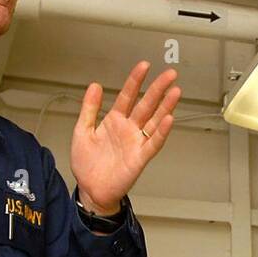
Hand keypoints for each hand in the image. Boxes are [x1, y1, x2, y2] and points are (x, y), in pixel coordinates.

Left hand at [71, 62, 179, 213]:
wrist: (90, 190)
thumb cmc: (87, 164)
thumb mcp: (82, 131)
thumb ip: (89, 109)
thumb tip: (95, 86)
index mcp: (114, 121)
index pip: (128, 96)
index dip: (135, 81)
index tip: (144, 66)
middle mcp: (128, 129)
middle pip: (146, 105)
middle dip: (157, 89)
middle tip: (170, 74)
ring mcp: (136, 142)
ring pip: (154, 121)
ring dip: (165, 106)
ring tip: (175, 92)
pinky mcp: (140, 158)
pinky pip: (153, 143)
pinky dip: (161, 132)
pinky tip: (169, 119)